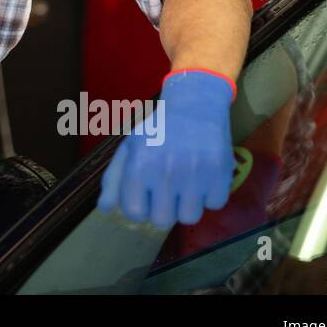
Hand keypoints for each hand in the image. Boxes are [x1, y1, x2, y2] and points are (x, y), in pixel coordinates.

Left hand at [96, 69, 235, 228]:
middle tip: (168, 190)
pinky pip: (215, 205)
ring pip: (189, 217)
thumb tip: (105, 209)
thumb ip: (114, 179)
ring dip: (188, 204)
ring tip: (186, 184)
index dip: (140, 207)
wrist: (195, 105)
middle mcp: (166, 172)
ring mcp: (195, 175)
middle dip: (163, 209)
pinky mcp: (221, 174)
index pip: (134, 212)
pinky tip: (204, 175)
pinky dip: (211, 194)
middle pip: (162, 221)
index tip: (146, 196)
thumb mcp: (130, 147)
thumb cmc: (158, 129)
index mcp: (139, 165)